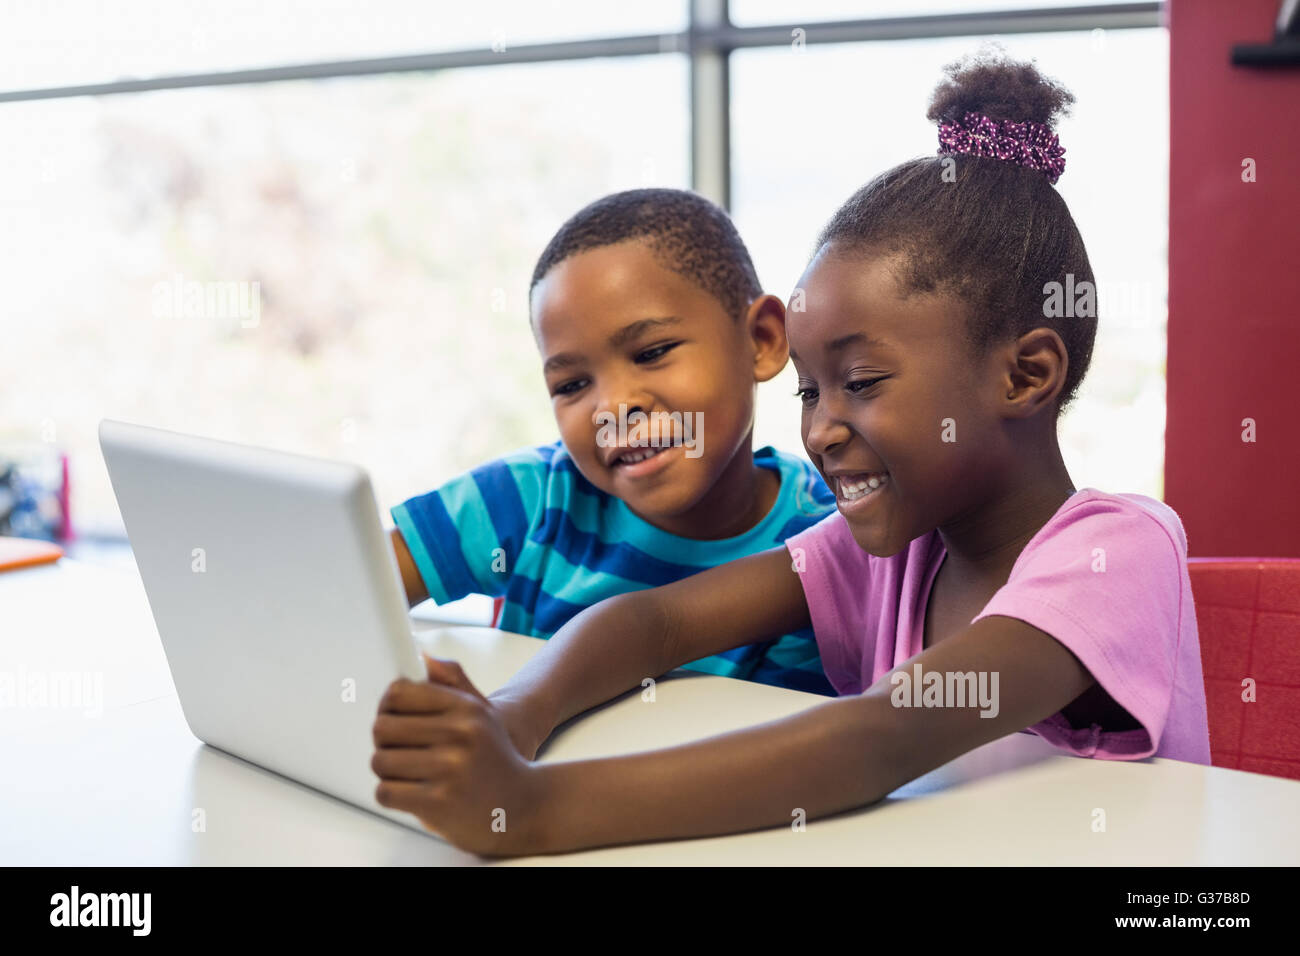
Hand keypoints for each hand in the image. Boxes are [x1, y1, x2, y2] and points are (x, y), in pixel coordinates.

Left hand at [372, 654, 551, 855]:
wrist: (524, 804)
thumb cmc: (495, 758)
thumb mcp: (482, 713)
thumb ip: (452, 682)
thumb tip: (422, 657)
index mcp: (466, 709)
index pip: (399, 693)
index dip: (387, 706)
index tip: (392, 716)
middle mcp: (460, 735)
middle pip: (382, 727)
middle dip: (384, 741)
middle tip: (399, 749)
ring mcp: (449, 769)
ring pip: (380, 761)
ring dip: (388, 771)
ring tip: (409, 773)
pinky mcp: (437, 802)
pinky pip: (385, 792)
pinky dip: (392, 795)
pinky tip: (412, 793)